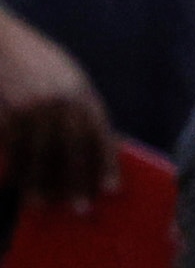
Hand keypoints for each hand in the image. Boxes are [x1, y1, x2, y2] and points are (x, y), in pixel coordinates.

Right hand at [0, 10, 116, 212]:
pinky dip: (15, 168)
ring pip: (40, 154)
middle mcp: (60, 100)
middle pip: (73, 149)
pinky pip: (13, 147)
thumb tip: (91, 145)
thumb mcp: (63, 75)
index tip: (110, 189)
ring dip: (40, 182)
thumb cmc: (31, 59)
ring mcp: (31, 106)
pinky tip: (15, 184)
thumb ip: (76, 106)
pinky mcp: (7, 112)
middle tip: (80, 208)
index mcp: (81, 90)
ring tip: (42, 204)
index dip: (106, 164)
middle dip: (77, 181)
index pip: (100, 133)